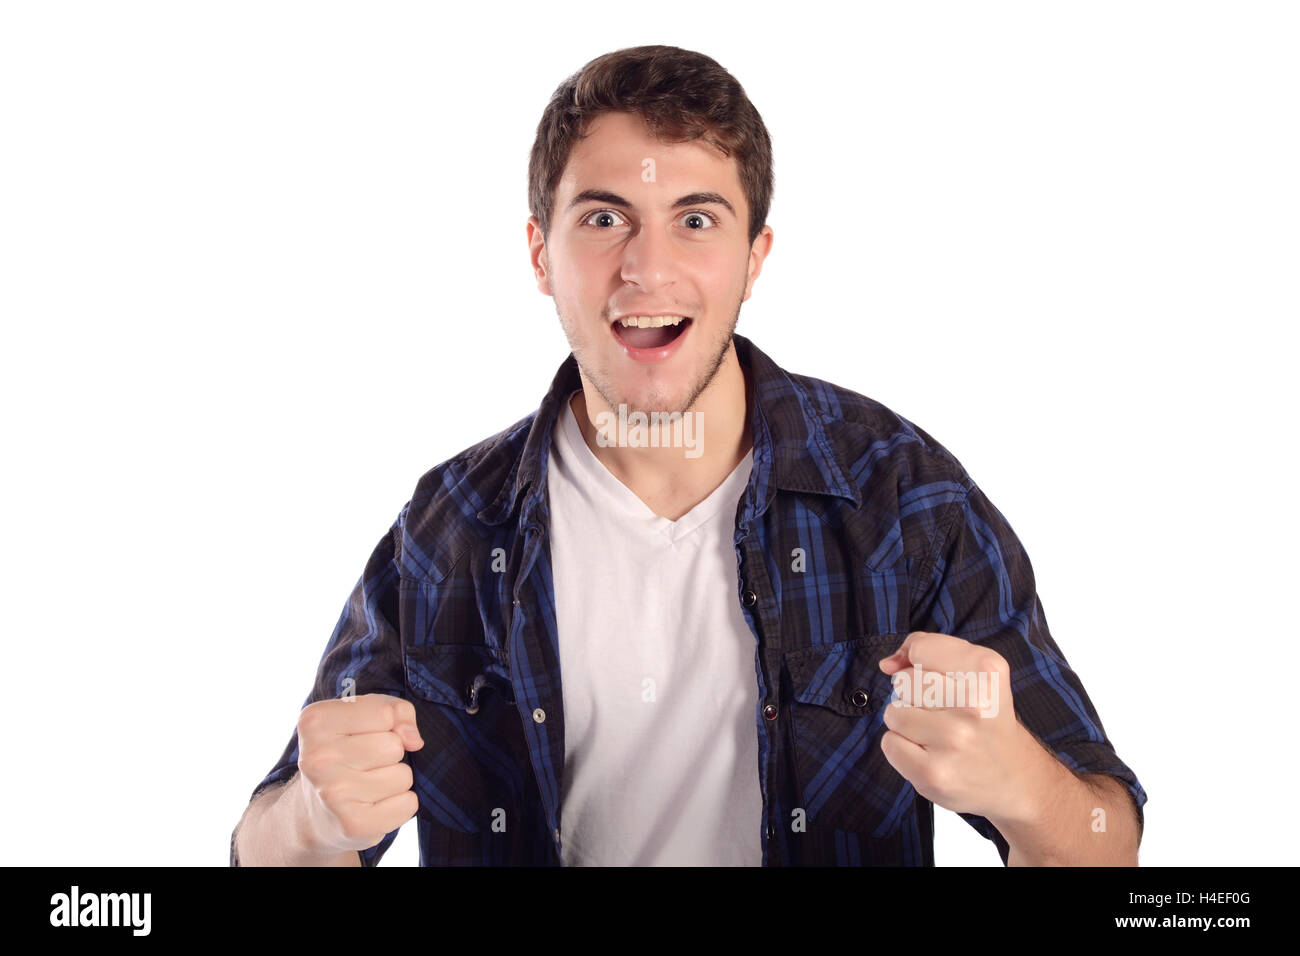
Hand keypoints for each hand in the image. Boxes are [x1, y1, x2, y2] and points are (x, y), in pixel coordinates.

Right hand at [293, 693, 424, 854]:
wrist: (314, 813)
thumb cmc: (345, 751)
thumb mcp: (362, 714)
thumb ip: (395, 710)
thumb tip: (414, 740)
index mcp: (315, 721)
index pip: (385, 714)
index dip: (387, 723)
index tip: (365, 734)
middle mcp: (317, 758)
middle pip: (395, 745)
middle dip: (390, 752)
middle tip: (363, 763)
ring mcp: (333, 794)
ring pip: (404, 775)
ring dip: (395, 779)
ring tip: (367, 784)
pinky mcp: (353, 824)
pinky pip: (408, 803)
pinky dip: (400, 804)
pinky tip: (373, 805)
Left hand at [877, 630, 1040, 823]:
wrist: (1013, 778)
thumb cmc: (985, 718)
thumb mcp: (974, 671)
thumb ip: (929, 649)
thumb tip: (888, 663)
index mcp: (987, 671)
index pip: (921, 648)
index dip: (918, 661)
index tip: (936, 677)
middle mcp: (974, 704)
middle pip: (903, 681)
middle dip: (914, 695)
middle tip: (944, 712)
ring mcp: (954, 740)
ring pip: (894, 712)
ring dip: (906, 723)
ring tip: (936, 734)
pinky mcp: (933, 773)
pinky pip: (889, 744)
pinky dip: (902, 749)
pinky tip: (929, 754)